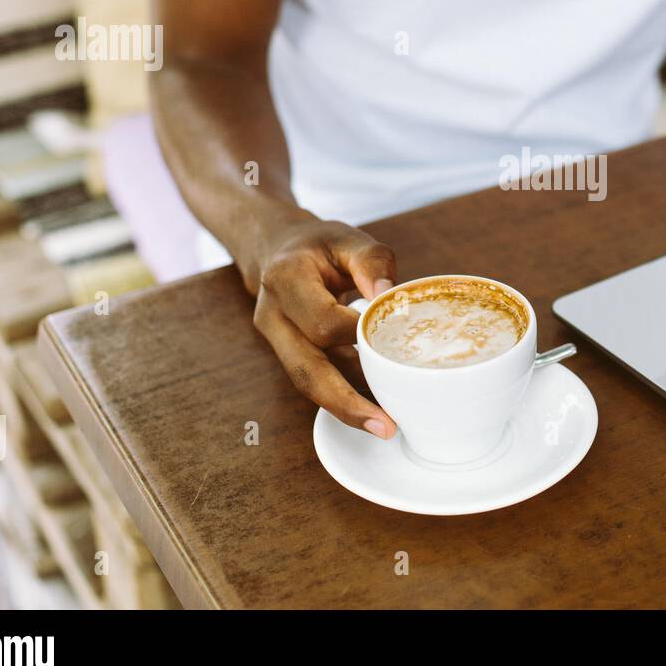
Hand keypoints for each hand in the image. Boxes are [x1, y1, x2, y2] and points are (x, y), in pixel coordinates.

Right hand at [248, 213, 398, 437]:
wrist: (276, 248)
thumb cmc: (318, 244)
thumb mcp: (347, 238)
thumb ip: (372, 262)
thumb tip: (390, 297)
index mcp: (285, 279)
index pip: (322, 321)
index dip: (357, 335)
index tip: (393, 341)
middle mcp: (273, 314)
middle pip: (305, 370)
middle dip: (345, 402)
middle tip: (385, 426)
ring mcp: (275, 338)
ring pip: (307, 382)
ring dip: (345, 407)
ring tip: (383, 426)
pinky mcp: (288, 352)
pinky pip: (315, 378)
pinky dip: (344, 394)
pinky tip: (374, 407)